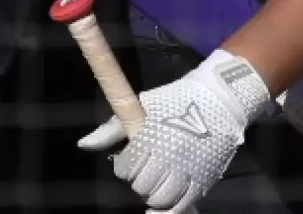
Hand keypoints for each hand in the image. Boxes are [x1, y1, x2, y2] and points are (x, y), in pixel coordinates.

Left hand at [95, 50, 273, 213]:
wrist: (220, 99)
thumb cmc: (177, 101)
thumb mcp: (143, 107)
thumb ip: (112, 129)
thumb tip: (83, 144)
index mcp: (150, 136)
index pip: (126, 169)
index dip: (125, 166)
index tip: (132, 160)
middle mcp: (168, 156)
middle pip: (142, 186)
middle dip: (140, 181)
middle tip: (147, 170)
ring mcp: (188, 169)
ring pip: (161, 199)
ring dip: (155, 195)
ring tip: (159, 182)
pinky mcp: (205, 179)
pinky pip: (183, 206)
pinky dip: (171, 210)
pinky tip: (164, 207)